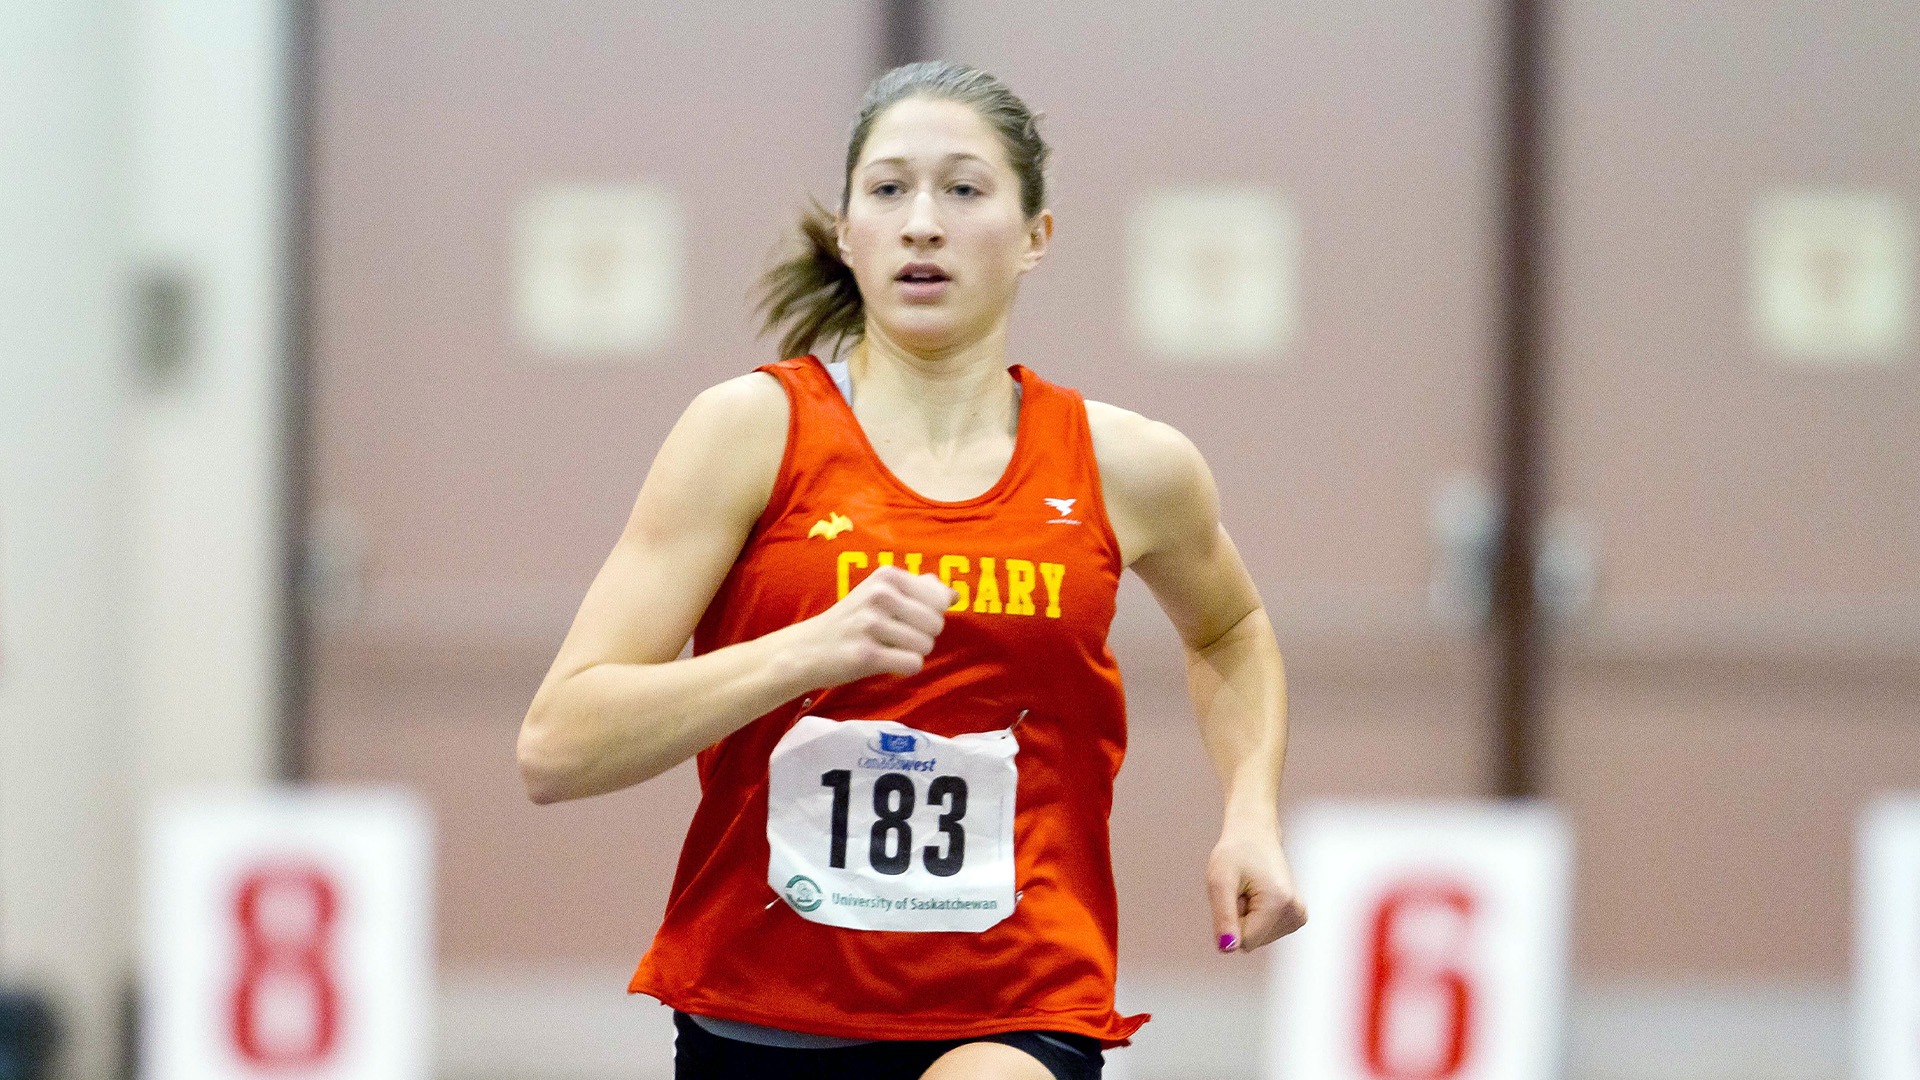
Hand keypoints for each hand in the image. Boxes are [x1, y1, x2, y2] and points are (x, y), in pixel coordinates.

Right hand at [801, 566, 954, 684]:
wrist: (808, 648)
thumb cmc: (852, 620)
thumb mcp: (879, 592)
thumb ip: (918, 588)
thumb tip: (954, 594)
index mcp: (887, 576)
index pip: (940, 600)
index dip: (929, 614)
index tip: (906, 618)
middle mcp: (880, 594)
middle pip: (936, 624)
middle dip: (923, 636)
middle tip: (895, 637)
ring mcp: (872, 624)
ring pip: (926, 645)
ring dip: (912, 653)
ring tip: (887, 648)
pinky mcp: (867, 654)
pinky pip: (913, 664)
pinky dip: (904, 668)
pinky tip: (884, 662)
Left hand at [1207, 824, 1306, 952]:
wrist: (1255, 834)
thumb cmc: (1235, 853)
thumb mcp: (1219, 881)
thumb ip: (1223, 917)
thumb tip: (1228, 949)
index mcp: (1280, 904)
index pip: (1244, 941)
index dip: (1230, 920)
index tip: (1235, 894)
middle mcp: (1296, 913)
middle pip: (1252, 942)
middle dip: (1239, 919)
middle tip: (1241, 890)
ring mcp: (1299, 917)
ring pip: (1258, 938)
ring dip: (1246, 917)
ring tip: (1250, 890)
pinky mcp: (1297, 917)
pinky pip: (1265, 933)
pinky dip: (1256, 917)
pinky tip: (1258, 894)